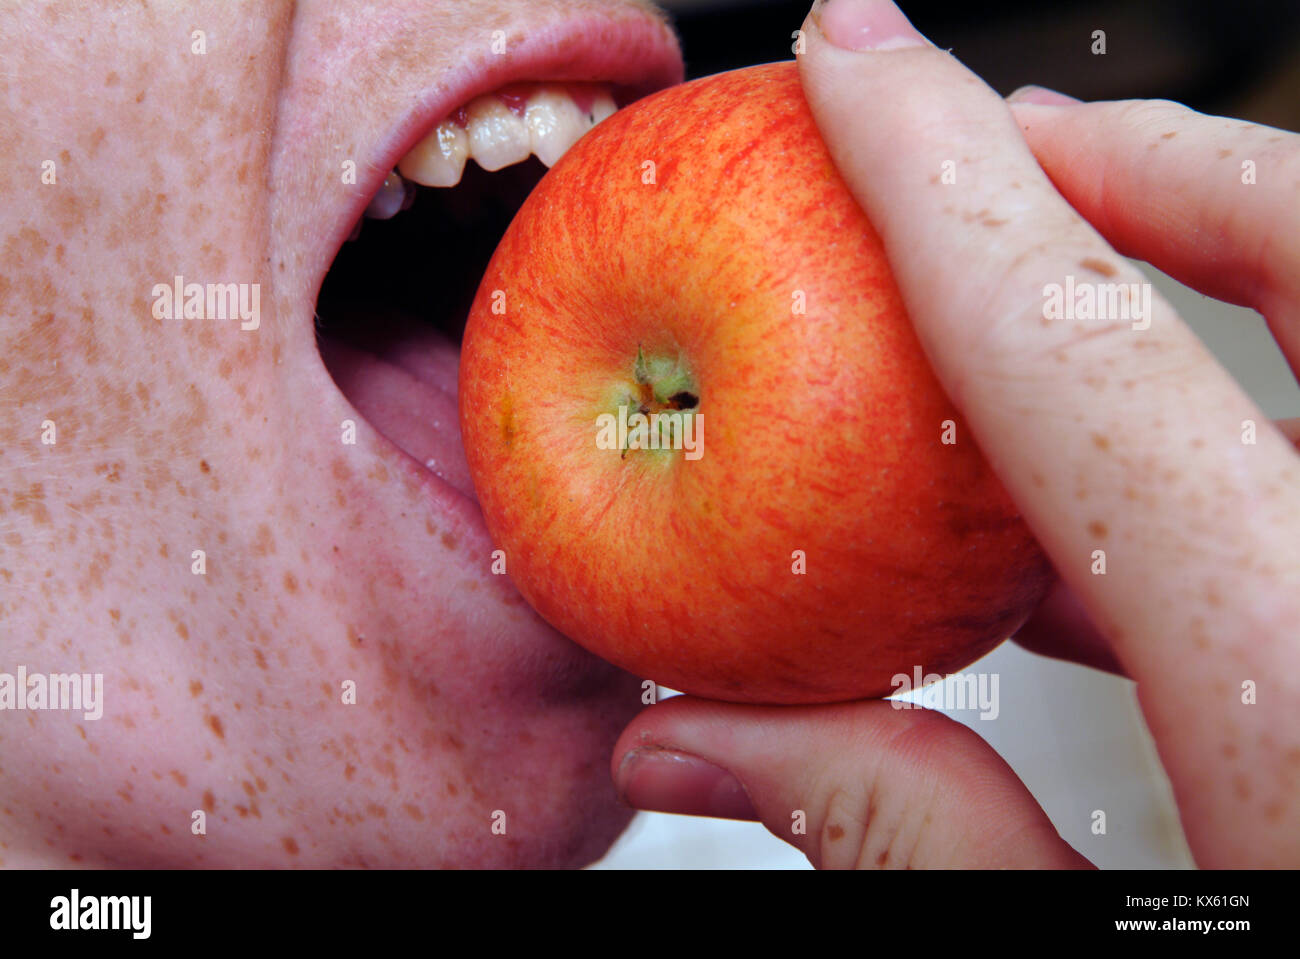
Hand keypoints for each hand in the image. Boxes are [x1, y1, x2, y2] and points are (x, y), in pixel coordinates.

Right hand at [611, 0, 1299, 867]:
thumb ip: (907, 834)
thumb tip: (693, 738)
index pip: (1083, 351)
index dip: (938, 177)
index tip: (853, 60)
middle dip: (1126, 159)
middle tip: (987, 141)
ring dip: (1183, 285)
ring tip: (1028, 301)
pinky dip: (1235, 438)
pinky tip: (1116, 512)